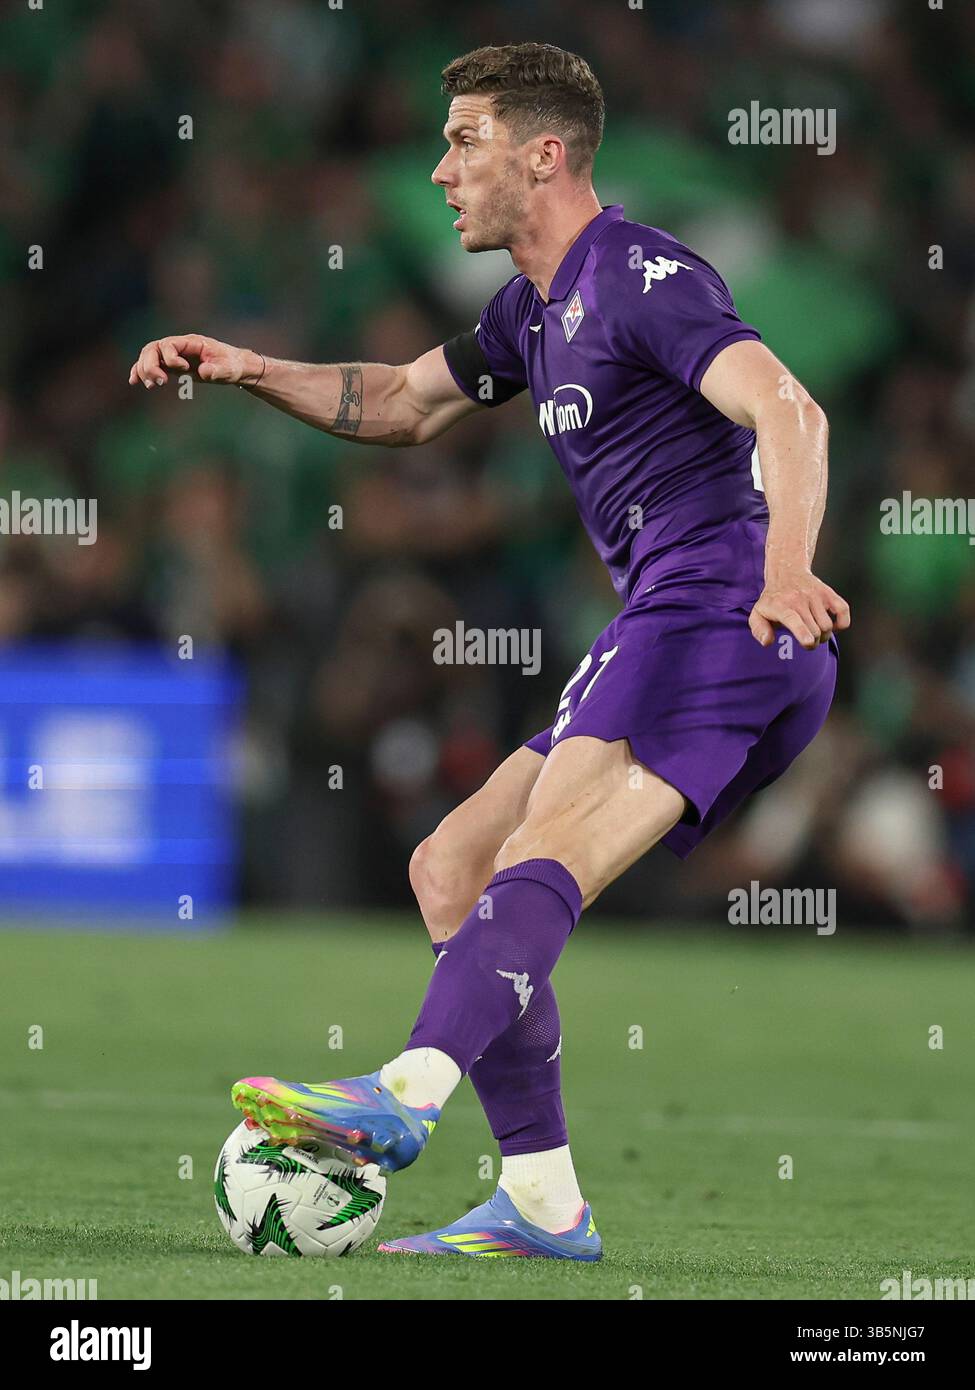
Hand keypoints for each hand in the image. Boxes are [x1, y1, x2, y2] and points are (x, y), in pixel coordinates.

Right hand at [128, 334, 262, 388]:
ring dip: (144, 370)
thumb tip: (203, 372)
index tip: (184, 370)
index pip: (169, 344)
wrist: (235, 368)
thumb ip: (218, 370)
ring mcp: (174, 355)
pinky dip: (141, 372)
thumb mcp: (229, 369)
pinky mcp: (173, 366)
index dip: (170, 357)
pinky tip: (134, 382)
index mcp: (192, 342)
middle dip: (151, 365)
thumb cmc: (233, 366)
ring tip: (151, 386)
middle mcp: (179, 346)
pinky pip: (152, 365)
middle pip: (153, 349)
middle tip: (160, 382)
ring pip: (149, 357)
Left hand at [749, 569, 849, 649]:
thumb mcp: (758, 613)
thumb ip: (758, 630)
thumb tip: (767, 641)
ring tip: (815, 633)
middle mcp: (799, 599)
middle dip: (812, 642)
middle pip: (814, 629)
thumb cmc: (773, 600)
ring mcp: (815, 595)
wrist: (787, 572)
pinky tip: (832, 626)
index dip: (802, 631)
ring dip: (823, 636)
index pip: (793, 619)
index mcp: (781, 606)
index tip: (808, 642)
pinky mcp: (828, 593)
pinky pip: (843, 610)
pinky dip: (842, 623)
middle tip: (806, 640)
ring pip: (827, 625)